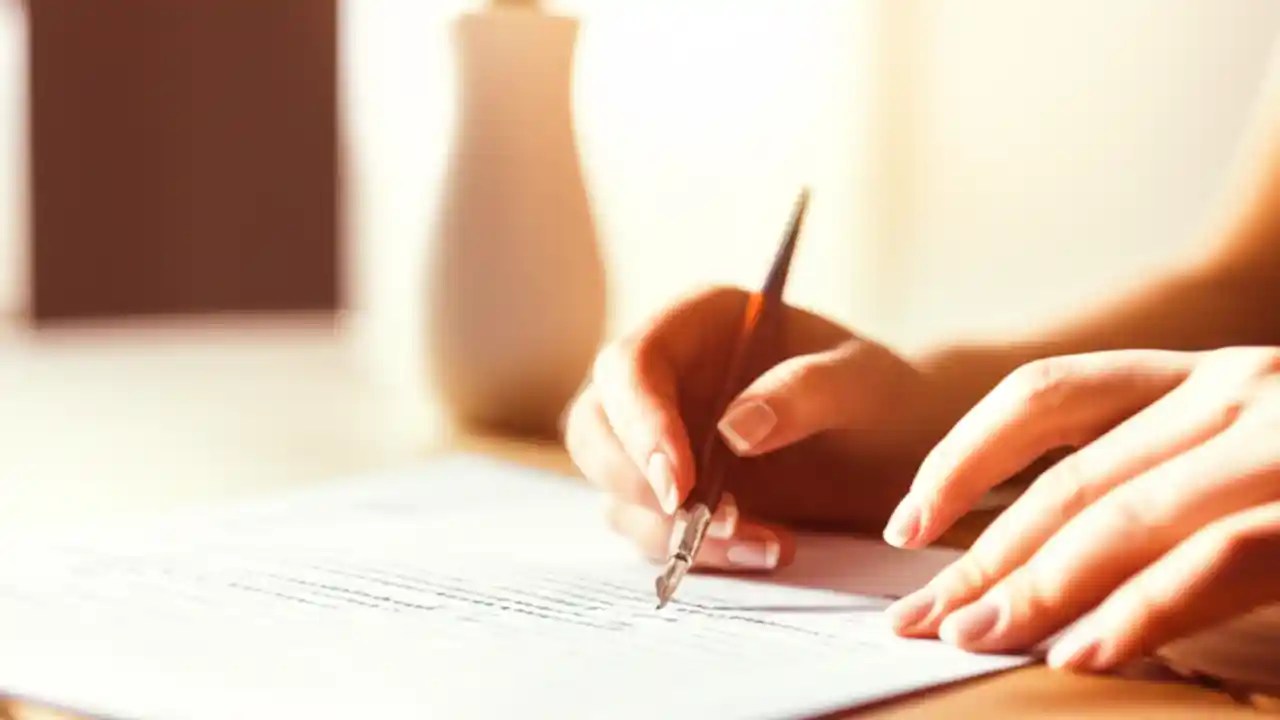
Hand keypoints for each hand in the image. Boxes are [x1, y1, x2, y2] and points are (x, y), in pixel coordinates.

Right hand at [564, 287, 947, 571]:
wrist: (901, 450)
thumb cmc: (884, 397)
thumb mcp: (868, 381)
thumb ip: (808, 390)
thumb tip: (733, 429)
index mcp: (699, 324)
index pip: (632, 363)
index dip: (639, 422)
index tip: (680, 483)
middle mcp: (667, 377)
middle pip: (596, 425)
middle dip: (634, 481)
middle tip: (699, 522)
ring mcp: (663, 438)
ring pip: (616, 488)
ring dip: (671, 528)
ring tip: (761, 543)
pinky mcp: (676, 493)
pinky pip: (654, 530)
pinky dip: (698, 552)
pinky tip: (766, 551)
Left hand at [883, 347, 1279, 671]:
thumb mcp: (1249, 454)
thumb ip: (1164, 477)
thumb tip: (1043, 562)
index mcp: (1200, 378)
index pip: (1044, 395)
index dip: (961, 457)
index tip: (905, 525)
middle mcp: (1231, 392)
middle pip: (1068, 479)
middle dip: (981, 558)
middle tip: (916, 618)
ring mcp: (1279, 445)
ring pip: (1119, 518)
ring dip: (1033, 588)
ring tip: (970, 637)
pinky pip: (1213, 562)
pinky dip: (1139, 612)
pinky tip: (1077, 651)